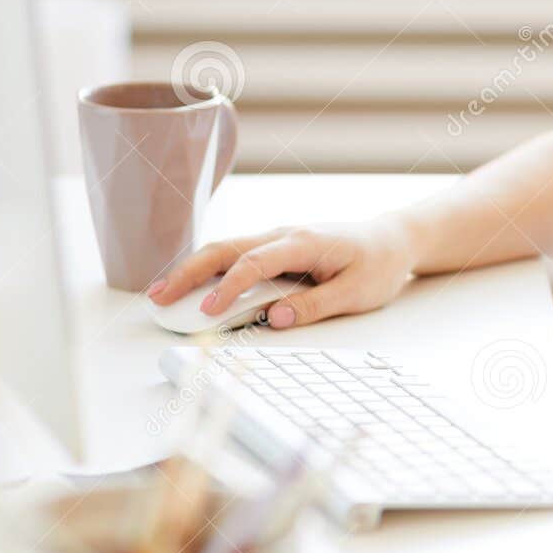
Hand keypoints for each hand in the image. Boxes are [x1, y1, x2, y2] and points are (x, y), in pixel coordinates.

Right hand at [147, 216, 418, 328]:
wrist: (393, 239)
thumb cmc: (378, 264)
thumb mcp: (357, 292)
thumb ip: (316, 306)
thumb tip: (277, 318)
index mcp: (304, 243)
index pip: (255, 263)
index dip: (228, 287)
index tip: (207, 311)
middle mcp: (284, 235)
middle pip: (225, 249)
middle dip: (188, 272)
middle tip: (158, 297)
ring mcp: (277, 239)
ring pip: (225, 250)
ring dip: (192, 270)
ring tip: (161, 293)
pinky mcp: (277, 248)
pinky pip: (237, 256)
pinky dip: (210, 270)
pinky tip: (190, 286)